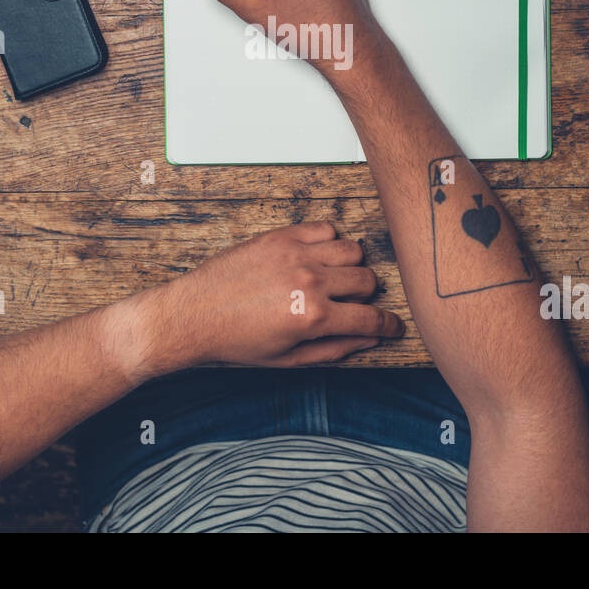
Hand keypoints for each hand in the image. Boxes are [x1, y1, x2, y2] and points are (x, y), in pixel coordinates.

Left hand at [129, 222, 405, 372]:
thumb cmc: (236, 342)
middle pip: (368, 280)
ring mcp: (295, 254)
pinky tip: (316, 258)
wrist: (194, 315)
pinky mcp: (281, 236)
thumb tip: (370, 340)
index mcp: (312, 318)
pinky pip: (326, 229)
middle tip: (350, 304)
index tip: (394, 325)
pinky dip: (329, 242)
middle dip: (366, 296)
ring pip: (352, 251)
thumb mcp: (288, 359)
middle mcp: (309, 282)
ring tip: (333, 280)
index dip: (390, 325)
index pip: (371, 319)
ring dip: (350, 267)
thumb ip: (335, 349)